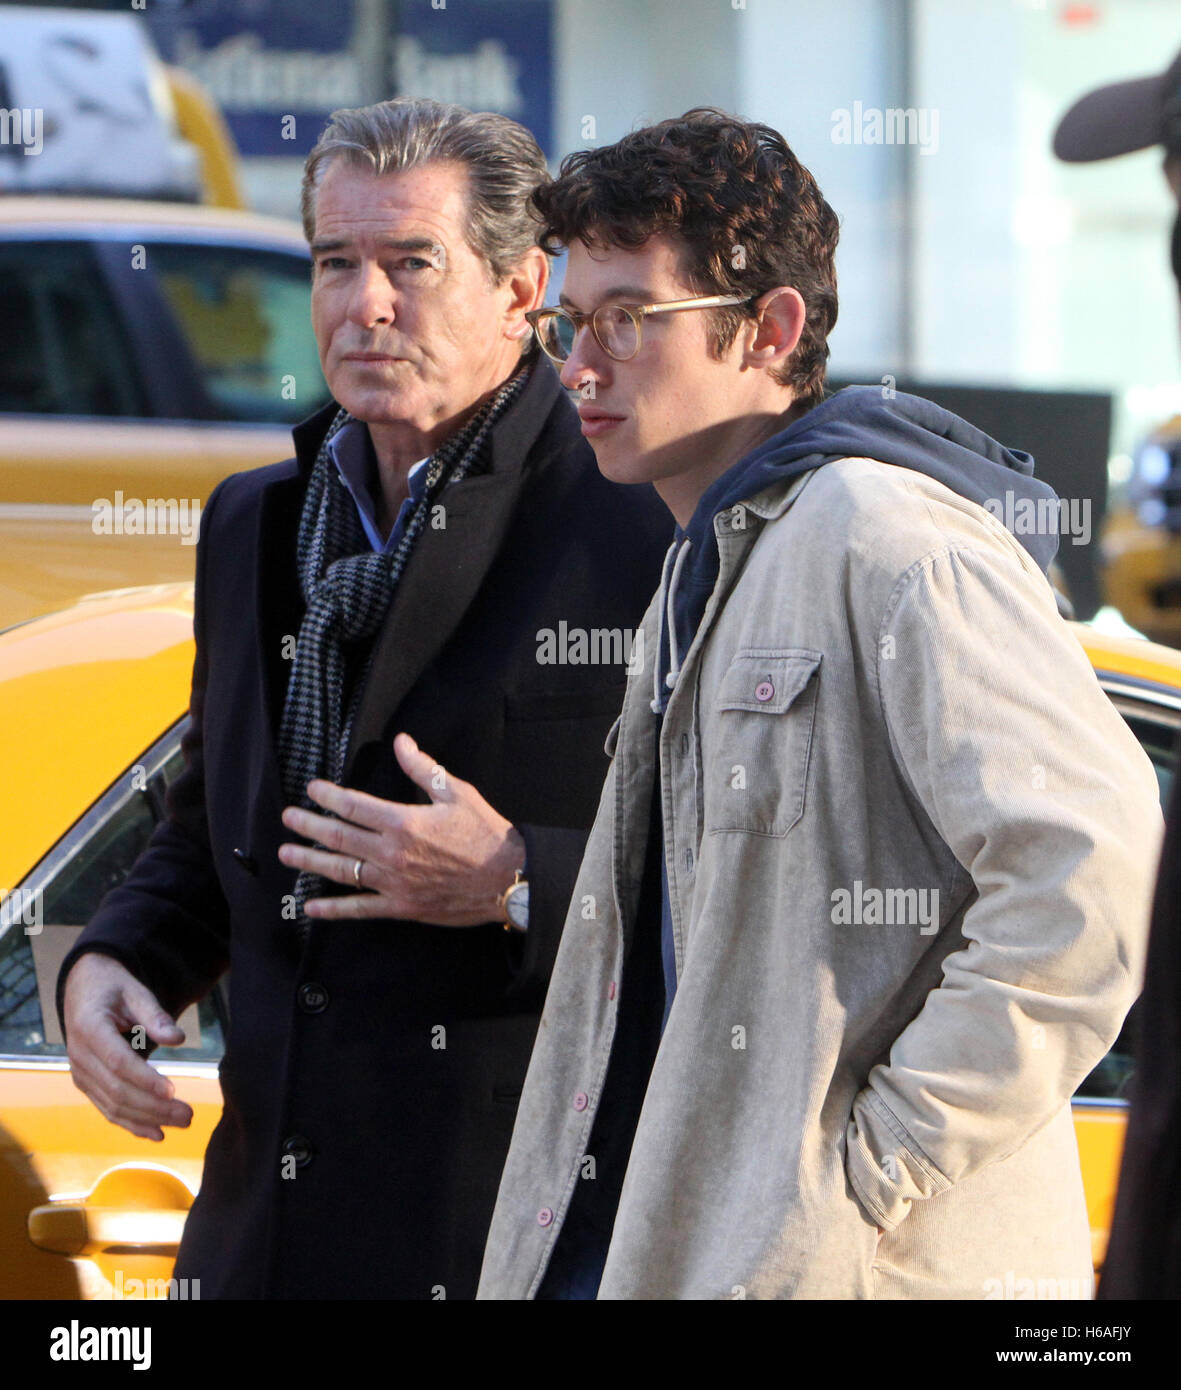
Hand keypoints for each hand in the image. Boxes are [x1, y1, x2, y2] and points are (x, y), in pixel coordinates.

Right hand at [63, 954, 191, 1140]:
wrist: (83, 991)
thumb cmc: (114, 988)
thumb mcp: (135, 991)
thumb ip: (155, 1015)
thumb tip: (178, 1039)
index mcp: (89, 1028)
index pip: (118, 1062)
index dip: (144, 1079)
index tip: (172, 1090)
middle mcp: (79, 1056)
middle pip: (117, 1090)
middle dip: (153, 1107)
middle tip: (188, 1114)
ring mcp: (81, 1074)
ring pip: (113, 1106)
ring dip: (148, 1119)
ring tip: (182, 1122)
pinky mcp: (87, 1085)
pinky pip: (108, 1109)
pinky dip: (132, 1124)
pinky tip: (157, 1133)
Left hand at [278, 733, 525, 925]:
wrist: (507, 879)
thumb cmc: (485, 834)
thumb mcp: (457, 793)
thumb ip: (423, 768)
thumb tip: (401, 742)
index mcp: (404, 822)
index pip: (354, 806)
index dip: (329, 796)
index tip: (312, 789)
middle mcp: (392, 853)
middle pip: (339, 837)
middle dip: (309, 826)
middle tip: (288, 818)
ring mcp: (394, 883)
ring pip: (342, 871)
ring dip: (311, 862)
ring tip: (288, 854)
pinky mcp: (401, 907)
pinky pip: (360, 909)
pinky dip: (334, 909)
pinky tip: (312, 907)